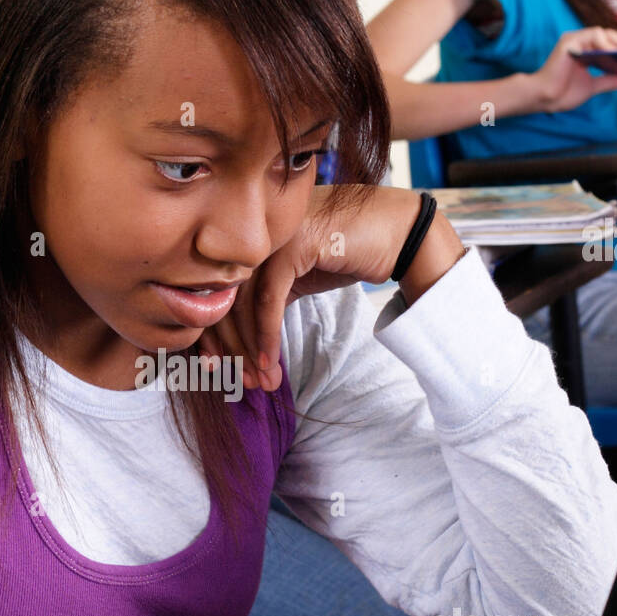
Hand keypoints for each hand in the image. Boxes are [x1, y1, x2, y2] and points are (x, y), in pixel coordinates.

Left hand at [199, 184, 436, 388]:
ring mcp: (274, 235)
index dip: (215, 334)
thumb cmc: (352, 253)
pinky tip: (269, 361)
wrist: (400, 233)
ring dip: (251, 348)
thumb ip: (271, 296)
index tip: (220, 368)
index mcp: (252, 239)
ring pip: (245, 302)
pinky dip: (266, 335)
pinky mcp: (294, 244)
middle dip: (232, 348)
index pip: (218, 291)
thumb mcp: (301, 278)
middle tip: (242, 382)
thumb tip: (241, 339)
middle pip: (226, 298)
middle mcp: (257, 233)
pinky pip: (270, 299)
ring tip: (260, 380)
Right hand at [527, 27, 616, 111]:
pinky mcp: (570, 41)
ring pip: (604, 33)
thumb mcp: (593, 86)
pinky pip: (594, 34)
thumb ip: (609, 81)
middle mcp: (580, 42)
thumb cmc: (562, 93)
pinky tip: (613, 54)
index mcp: (585, 51)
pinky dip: (606, 43)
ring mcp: (575, 40)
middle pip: (609, 37)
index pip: (610, 44)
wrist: (544, 98)